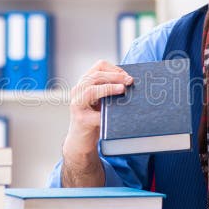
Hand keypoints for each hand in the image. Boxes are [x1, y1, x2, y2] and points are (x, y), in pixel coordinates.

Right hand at [61, 60, 132, 185]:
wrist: (81, 141)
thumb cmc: (94, 118)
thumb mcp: (102, 100)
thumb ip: (111, 90)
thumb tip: (132, 83)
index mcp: (85, 83)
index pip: (99, 66)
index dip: (114, 68)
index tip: (127, 75)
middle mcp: (78, 90)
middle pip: (96, 76)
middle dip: (115, 77)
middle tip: (130, 81)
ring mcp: (77, 104)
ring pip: (91, 90)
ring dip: (109, 88)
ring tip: (123, 90)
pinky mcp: (81, 119)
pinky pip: (95, 115)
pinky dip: (106, 114)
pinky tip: (117, 115)